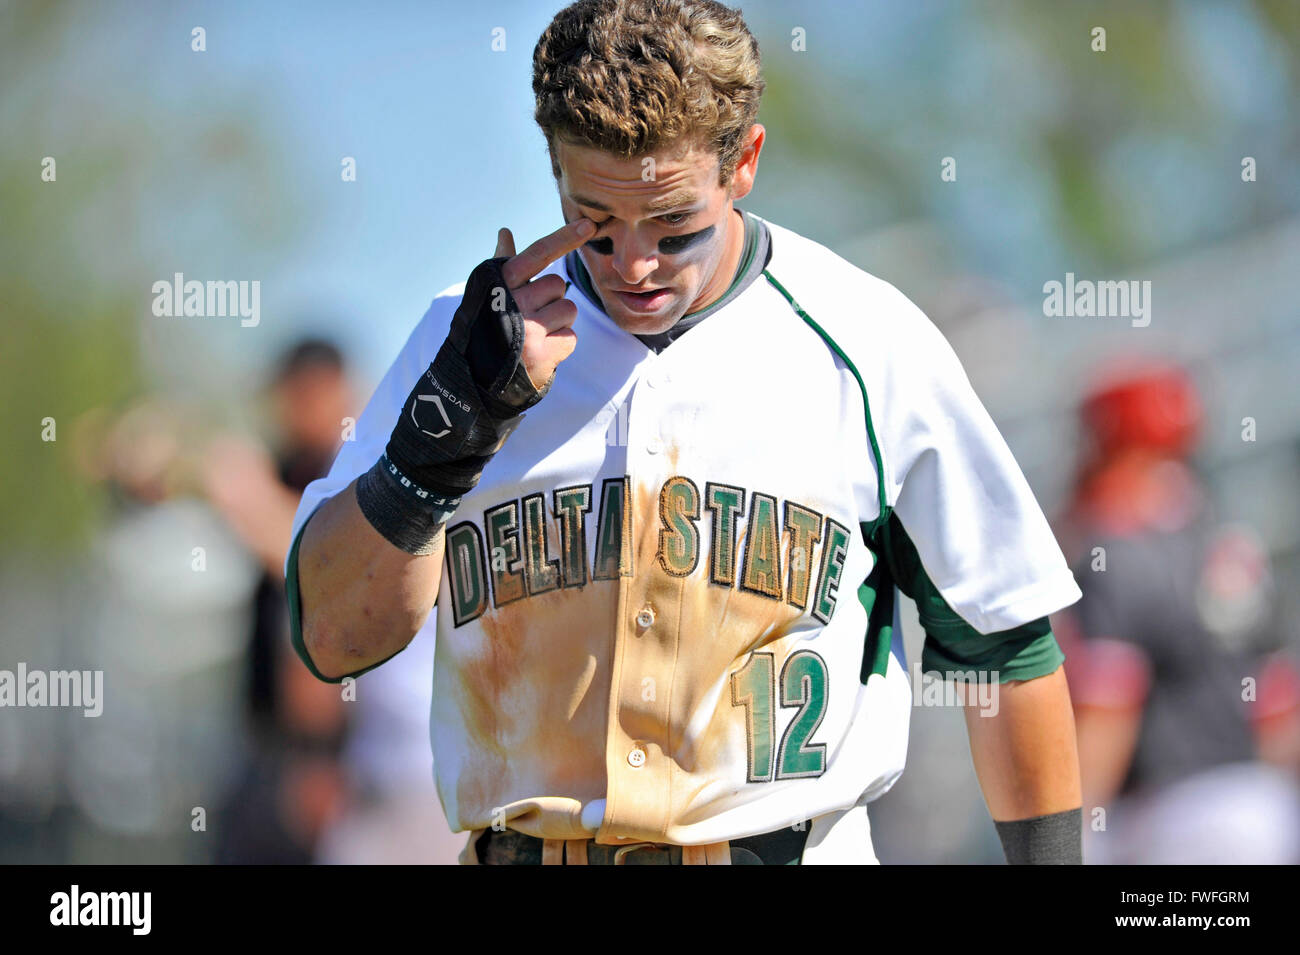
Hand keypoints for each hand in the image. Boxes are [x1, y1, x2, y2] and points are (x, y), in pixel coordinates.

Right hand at [494, 217, 594, 390]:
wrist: (475, 378)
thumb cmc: (487, 328)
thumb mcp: (489, 294)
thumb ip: (504, 265)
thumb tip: (505, 232)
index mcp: (499, 283)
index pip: (538, 254)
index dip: (565, 237)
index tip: (590, 225)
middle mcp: (511, 303)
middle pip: (558, 284)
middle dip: (551, 300)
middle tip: (530, 318)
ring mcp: (526, 329)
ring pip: (568, 310)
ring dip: (558, 323)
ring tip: (535, 335)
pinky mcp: (540, 354)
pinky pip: (571, 337)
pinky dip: (561, 346)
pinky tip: (541, 352)